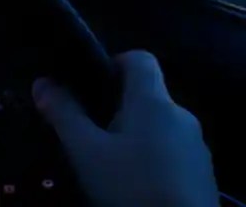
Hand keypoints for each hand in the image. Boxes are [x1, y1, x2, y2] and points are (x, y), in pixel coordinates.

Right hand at [33, 50, 218, 206]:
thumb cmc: (132, 187)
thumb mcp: (87, 152)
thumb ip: (64, 114)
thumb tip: (42, 82)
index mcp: (154, 101)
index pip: (140, 58)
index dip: (113, 64)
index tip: (90, 89)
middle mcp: (181, 115)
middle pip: (146, 96)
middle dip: (116, 110)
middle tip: (88, 135)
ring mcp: (197, 146)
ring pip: (158, 127)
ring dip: (134, 138)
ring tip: (108, 166)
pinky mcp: (203, 174)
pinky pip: (172, 153)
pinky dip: (152, 160)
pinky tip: (135, 186)